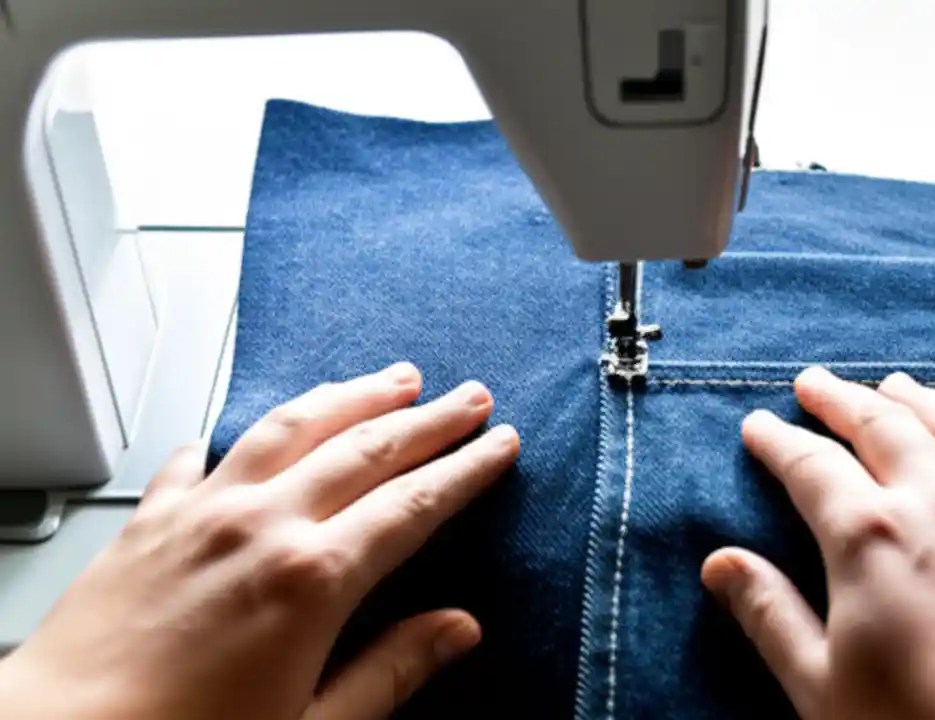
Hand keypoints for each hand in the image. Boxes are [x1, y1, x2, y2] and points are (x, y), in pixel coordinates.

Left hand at [0, 363, 518, 719]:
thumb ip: (390, 673)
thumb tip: (458, 630)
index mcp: (312, 579)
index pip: (414, 502)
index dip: (466, 469)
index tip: (499, 444)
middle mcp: (261, 526)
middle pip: (366, 448)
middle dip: (428, 419)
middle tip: (470, 397)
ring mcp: (202, 513)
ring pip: (293, 426)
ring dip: (351, 396)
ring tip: (392, 377)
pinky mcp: (149, 521)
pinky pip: (202, 456)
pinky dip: (237, 435)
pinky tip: (250, 428)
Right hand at [702, 368, 934, 719]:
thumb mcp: (820, 687)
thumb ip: (770, 615)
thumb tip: (721, 562)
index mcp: (868, 535)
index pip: (810, 464)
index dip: (778, 440)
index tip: (758, 425)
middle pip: (882, 424)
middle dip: (841, 398)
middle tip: (814, 382)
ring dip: (920, 400)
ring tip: (896, 385)